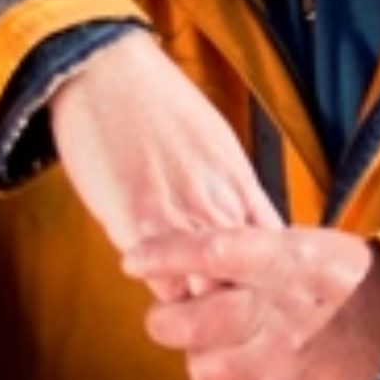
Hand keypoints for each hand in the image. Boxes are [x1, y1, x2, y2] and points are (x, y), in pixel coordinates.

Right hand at [49, 31, 283, 297]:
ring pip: (207, 290)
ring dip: (196, 302)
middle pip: (246, 279)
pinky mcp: (137, 222)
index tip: (248, 287)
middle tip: (217, 309)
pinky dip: (159, 287)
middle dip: (234, 300)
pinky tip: (152, 275)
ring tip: (184, 303)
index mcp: (240, 181)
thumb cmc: (153, 99)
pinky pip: (162, 280)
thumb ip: (227, 185)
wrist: (105, 70)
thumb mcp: (213, 141)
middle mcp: (218, 202)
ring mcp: (180, 215)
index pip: (274, 251)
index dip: (262, 277)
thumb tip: (234, 217)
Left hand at [123, 228, 379, 379]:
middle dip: (166, 321)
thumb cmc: (337, 277)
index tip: (132, 259)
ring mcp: (283, 358)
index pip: (215, 252)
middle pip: (195, 324)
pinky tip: (241, 366)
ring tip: (213, 341)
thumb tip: (179, 250)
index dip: (168, 255)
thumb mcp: (300, 243)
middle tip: (165, 313)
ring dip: (198, 356)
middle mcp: (280, 309)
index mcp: (284, 259)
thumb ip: (244, 249)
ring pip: (205, 368)